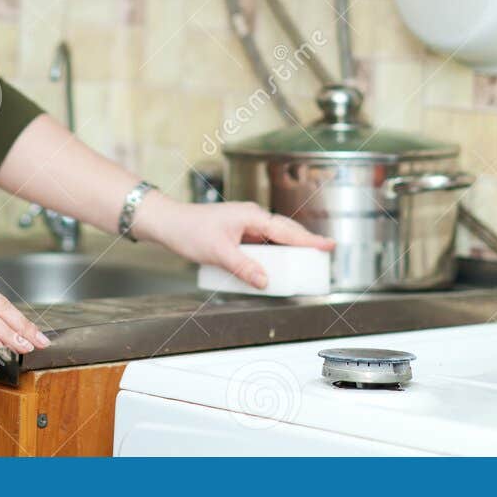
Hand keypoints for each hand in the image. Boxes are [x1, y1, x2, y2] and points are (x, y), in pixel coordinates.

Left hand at [136, 196, 335, 289]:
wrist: (168, 223)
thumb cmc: (188, 230)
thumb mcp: (218, 252)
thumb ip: (243, 267)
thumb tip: (265, 281)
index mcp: (251, 216)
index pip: (287, 230)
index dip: (309, 240)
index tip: (329, 246)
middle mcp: (251, 217)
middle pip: (285, 232)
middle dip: (304, 245)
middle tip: (323, 257)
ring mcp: (244, 225)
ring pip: (274, 239)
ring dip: (288, 251)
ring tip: (304, 266)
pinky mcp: (237, 233)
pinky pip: (261, 244)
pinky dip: (271, 254)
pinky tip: (273, 267)